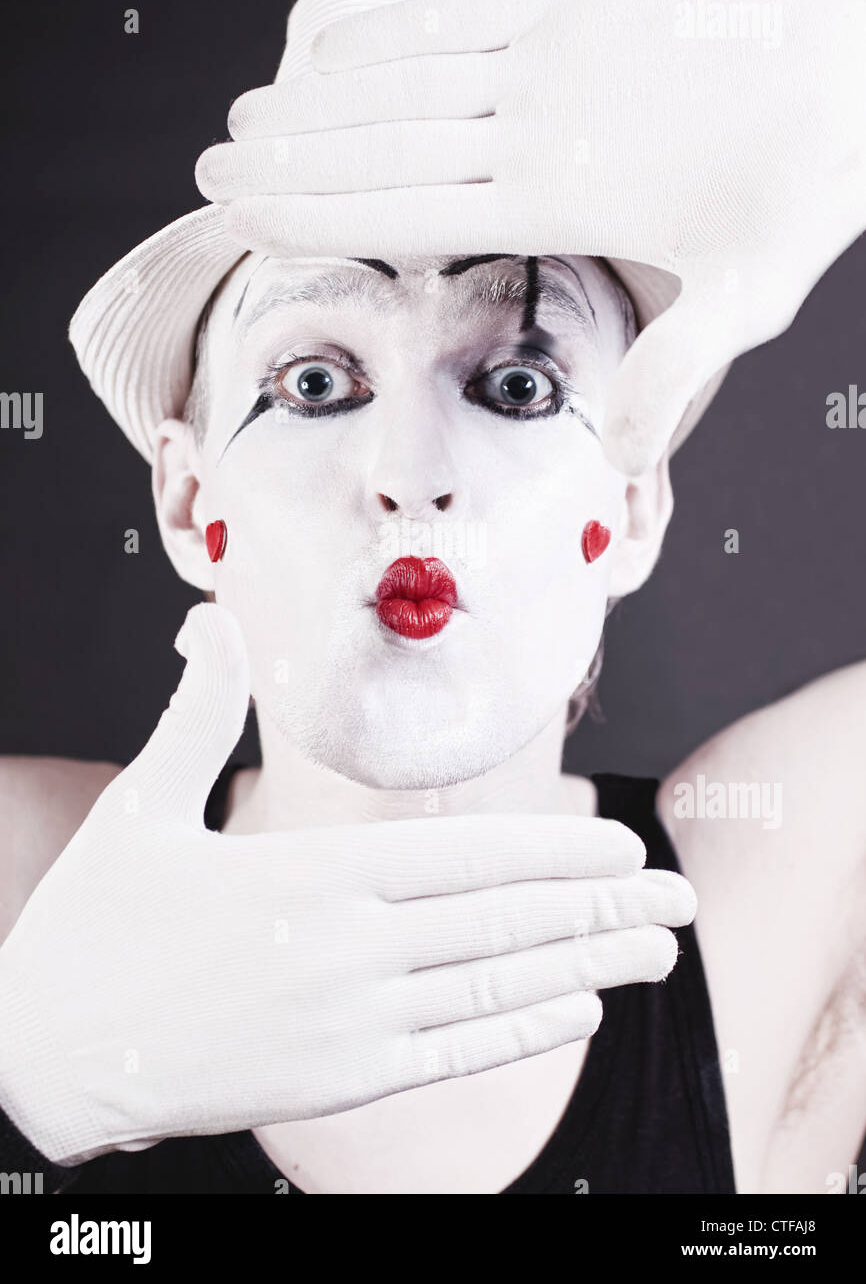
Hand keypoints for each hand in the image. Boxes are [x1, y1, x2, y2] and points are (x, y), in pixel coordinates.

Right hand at [0, 603, 694, 1166]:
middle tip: (679, 900)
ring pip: (493, 991)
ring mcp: (346, 1022)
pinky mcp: (337, 1081)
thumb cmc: (96, 928)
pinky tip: (575, 1011)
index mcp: (309, 874)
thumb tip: (205, 620)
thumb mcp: (142, 805)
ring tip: (652, 954)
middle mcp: (345, 948)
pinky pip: (453, 1053)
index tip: (625, 845)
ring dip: (584, 968)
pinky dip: (521, 1033)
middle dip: (600, 909)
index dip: (557, 852)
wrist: (47, 1055)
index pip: (466, 858)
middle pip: (501, 924)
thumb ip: (196, 711)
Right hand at [196, 0, 865, 473]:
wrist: (854, 80)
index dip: (316, 213)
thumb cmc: (796, 203)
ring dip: (318, 100)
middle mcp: (540, 122)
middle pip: (385, 146)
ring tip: (246, 113)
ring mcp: (555, 53)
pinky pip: (460, 15)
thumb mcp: (744, 307)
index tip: (242, 212)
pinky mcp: (578, 0)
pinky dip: (388, 36)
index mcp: (561, 202)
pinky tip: (333, 49)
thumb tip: (615, 461)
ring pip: (408, 80)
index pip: (407, 212)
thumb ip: (670, 375)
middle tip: (210, 165)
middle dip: (289, 159)